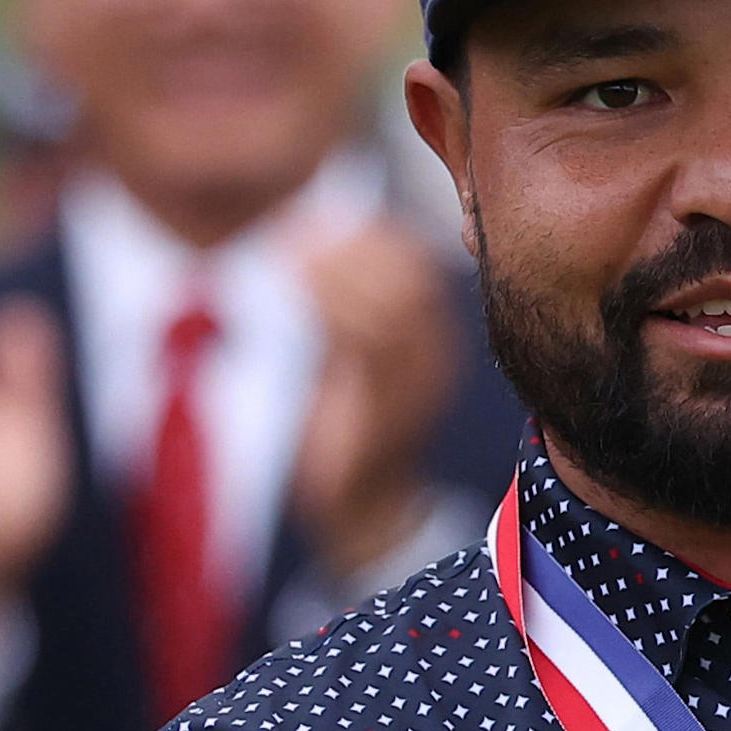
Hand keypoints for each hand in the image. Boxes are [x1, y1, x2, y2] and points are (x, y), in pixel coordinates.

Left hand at [291, 219, 454, 583]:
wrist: (358, 507)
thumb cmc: (342, 426)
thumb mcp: (345, 356)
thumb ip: (342, 307)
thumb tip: (310, 238)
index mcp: (431, 337)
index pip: (415, 264)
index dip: (370, 235)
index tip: (318, 222)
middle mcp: (437, 355)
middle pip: (410, 277)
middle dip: (353, 248)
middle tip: (299, 235)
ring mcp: (421, 383)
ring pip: (395, 304)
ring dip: (340, 273)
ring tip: (293, 259)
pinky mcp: (392, 408)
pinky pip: (371, 344)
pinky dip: (334, 308)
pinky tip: (299, 293)